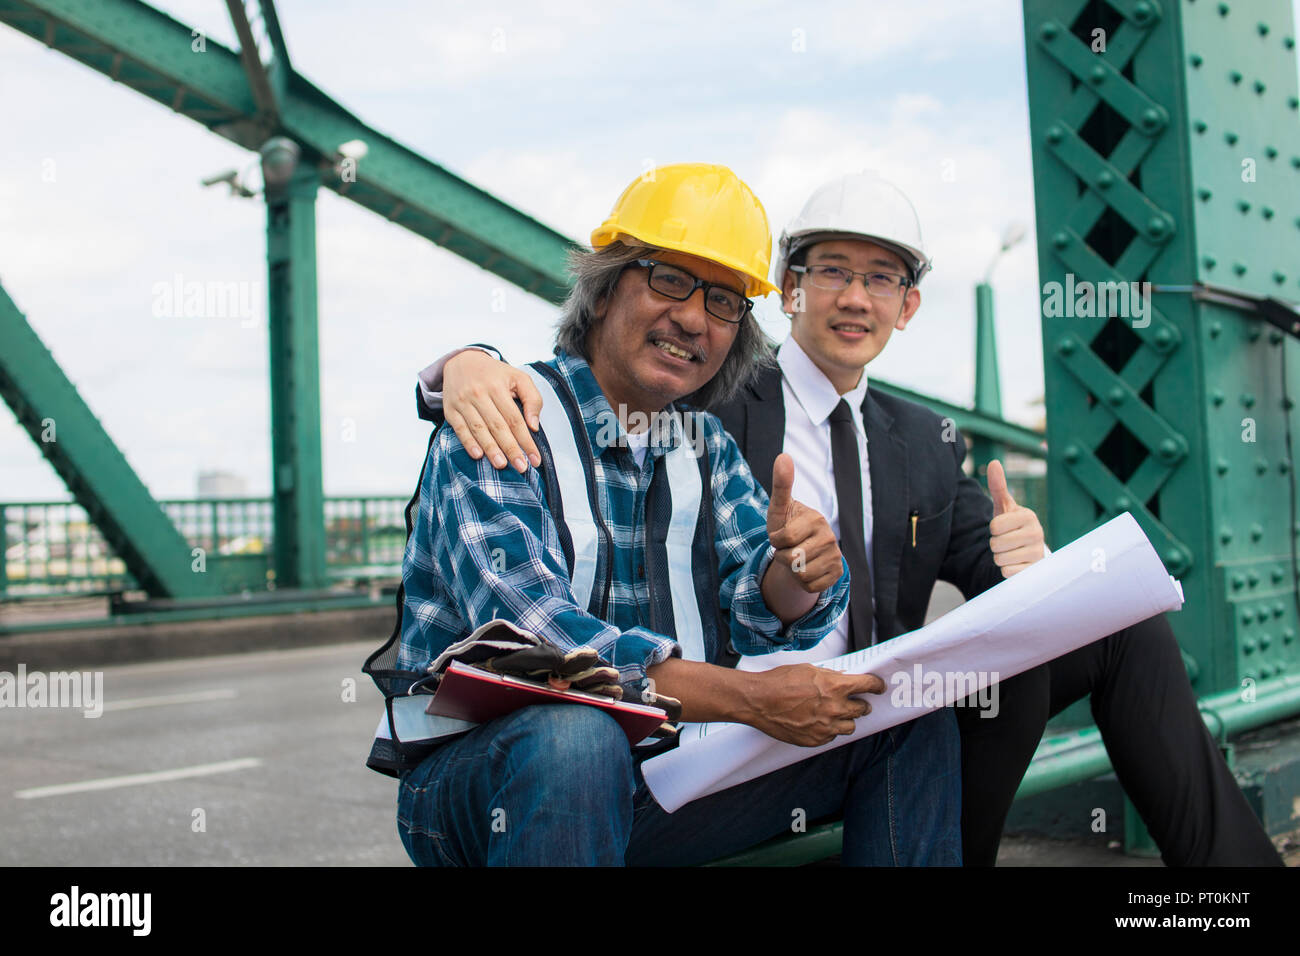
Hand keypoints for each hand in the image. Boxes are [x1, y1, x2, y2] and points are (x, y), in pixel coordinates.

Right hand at [443, 349, 543, 472]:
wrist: (462, 361)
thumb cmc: (495, 374)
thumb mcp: (518, 377)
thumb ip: (532, 399)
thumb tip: (533, 425)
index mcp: (498, 387)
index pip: (515, 419)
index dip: (526, 440)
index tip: (535, 458)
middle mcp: (479, 394)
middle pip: (498, 426)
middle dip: (511, 449)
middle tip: (521, 467)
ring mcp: (462, 402)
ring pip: (479, 429)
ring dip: (491, 449)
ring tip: (502, 465)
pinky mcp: (450, 410)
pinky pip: (460, 429)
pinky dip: (468, 443)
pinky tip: (478, 455)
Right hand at [746, 664, 884, 746]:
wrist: (758, 701)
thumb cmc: (780, 681)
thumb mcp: (808, 670)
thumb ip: (830, 676)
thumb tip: (843, 678)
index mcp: (835, 686)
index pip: (868, 685)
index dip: (876, 685)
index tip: (879, 687)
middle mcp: (835, 708)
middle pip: (863, 709)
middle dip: (861, 704)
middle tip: (855, 702)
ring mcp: (826, 726)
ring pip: (850, 726)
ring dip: (846, 719)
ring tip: (835, 714)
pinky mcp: (816, 739)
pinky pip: (832, 736)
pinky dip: (829, 729)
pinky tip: (818, 722)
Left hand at [766, 454, 843, 592]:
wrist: (798, 549)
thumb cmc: (786, 525)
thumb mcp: (778, 507)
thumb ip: (781, 484)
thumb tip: (784, 455)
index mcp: (816, 518)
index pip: (783, 538)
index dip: (775, 540)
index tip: (780, 535)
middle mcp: (830, 536)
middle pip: (793, 558)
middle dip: (783, 556)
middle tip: (789, 548)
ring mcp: (836, 555)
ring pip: (801, 574)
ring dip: (792, 570)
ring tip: (797, 558)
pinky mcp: (838, 573)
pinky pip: (811, 586)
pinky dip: (803, 582)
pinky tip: (806, 569)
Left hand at [987, 459, 1044, 576]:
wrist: (1027, 552)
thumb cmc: (1012, 526)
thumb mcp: (1004, 507)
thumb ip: (998, 486)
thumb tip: (994, 462)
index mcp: (1029, 516)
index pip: (994, 526)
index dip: (993, 529)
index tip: (1004, 528)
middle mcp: (1037, 533)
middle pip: (995, 543)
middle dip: (995, 545)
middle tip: (1007, 542)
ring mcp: (1037, 553)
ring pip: (999, 559)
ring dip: (1000, 557)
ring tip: (1011, 552)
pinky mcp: (1034, 571)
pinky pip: (1006, 572)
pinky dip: (1006, 570)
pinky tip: (1017, 564)